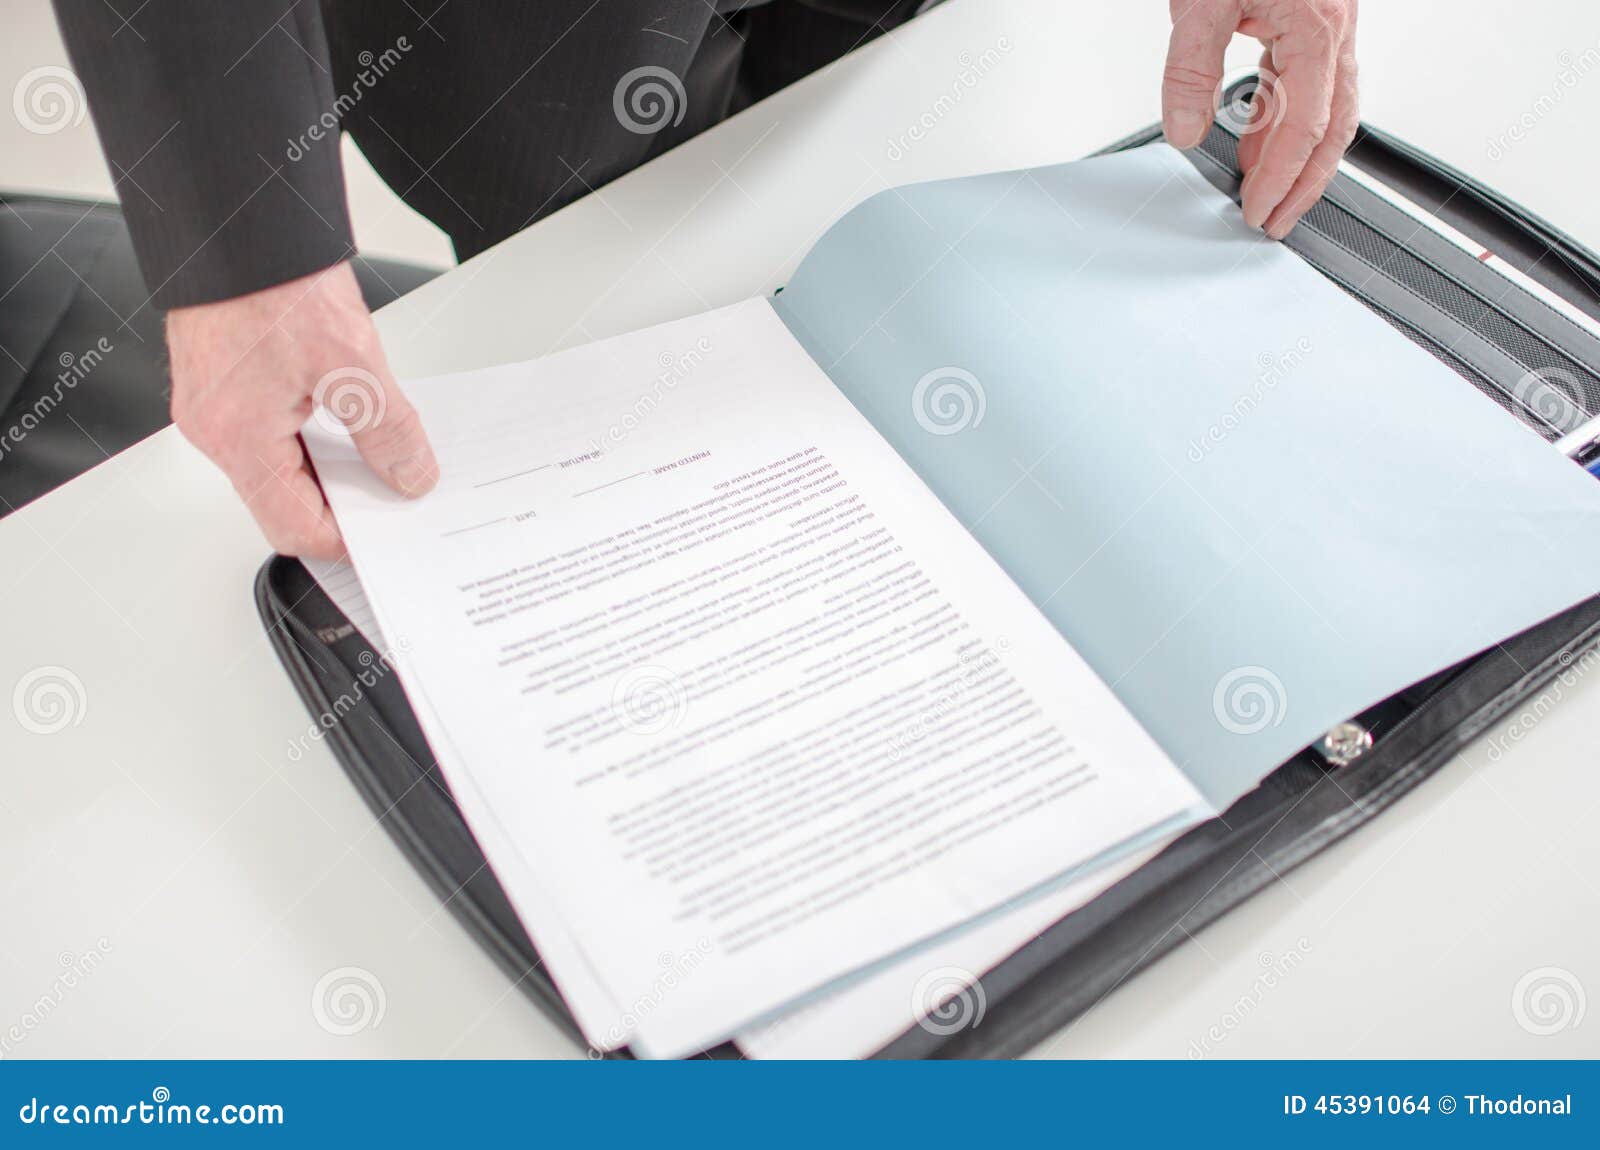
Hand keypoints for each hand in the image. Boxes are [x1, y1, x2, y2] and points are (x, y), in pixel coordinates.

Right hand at [167, 262, 438, 558]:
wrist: (237, 215)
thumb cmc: (274, 278)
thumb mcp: (352, 363)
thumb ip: (386, 430)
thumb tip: (409, 475)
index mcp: (237, 438)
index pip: (294, 528)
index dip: (346, 541)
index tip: (387, 536)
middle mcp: (214, 428)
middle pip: (285, 501)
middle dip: (343, 502)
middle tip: (395, 492)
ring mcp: (214, 403)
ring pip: (279, 465)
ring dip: (330, 466)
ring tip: (382, 451)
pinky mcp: (222, 379)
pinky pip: (270, 431)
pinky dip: (312, 434)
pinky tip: (350, 417)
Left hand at [1161, 0, 1359, 238]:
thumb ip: (1191, 68)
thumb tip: (1184, 131)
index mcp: (1317, 29)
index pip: (1304, 126)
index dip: (1280, 177)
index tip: (1256, 211)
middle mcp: (1335, 31)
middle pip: (1333, 128)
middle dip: (1305, 185)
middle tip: (1276, 224)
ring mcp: (1328, 27)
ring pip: (1326, 109)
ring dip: (1297, 157)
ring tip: (1263, 195)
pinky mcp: (1309, 22)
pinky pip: (1305, 85)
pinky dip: (1283, 121)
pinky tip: (1257, 145)